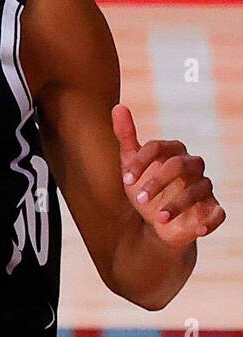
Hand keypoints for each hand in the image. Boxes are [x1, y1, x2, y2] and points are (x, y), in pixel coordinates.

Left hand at [113, 104, 225, 247]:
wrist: (154, 222)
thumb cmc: (143, 187)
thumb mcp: (130, 164)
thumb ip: (126, 136)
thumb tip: (118, 106)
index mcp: (172, 152)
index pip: (159, 147)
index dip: (141, 162)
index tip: (125, 179)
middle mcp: (191, 166)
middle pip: (179, 166)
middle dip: (158, 182)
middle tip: (139, 199)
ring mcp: (204, 187)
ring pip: (198, 189)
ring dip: (177, 204)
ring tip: (158, 218)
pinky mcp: (212, 209)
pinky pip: (218, 213)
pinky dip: (210, 221)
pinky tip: (196, 229)